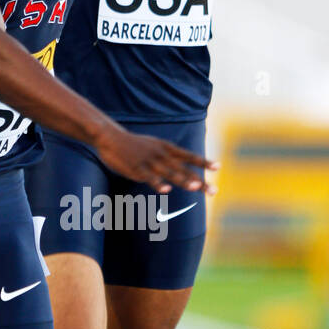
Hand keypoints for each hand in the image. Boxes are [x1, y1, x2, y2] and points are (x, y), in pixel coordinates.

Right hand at [96, 124, 217, 193]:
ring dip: (183, 180)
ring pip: (169, 173)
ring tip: (195, 187)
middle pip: (184, 169)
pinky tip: (166, 190)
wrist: (111, 137)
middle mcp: (161, 155)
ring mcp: (149, 162)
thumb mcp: (155, 145)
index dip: (203, 162)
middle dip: (200, 181)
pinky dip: (157, 183)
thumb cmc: (134, 144)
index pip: (189, 156)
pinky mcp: (136, 169)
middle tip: (214, 191)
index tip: (218, 168)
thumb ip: (168, 156)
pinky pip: (149, 177)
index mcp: (166, 149)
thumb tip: (181, 167)